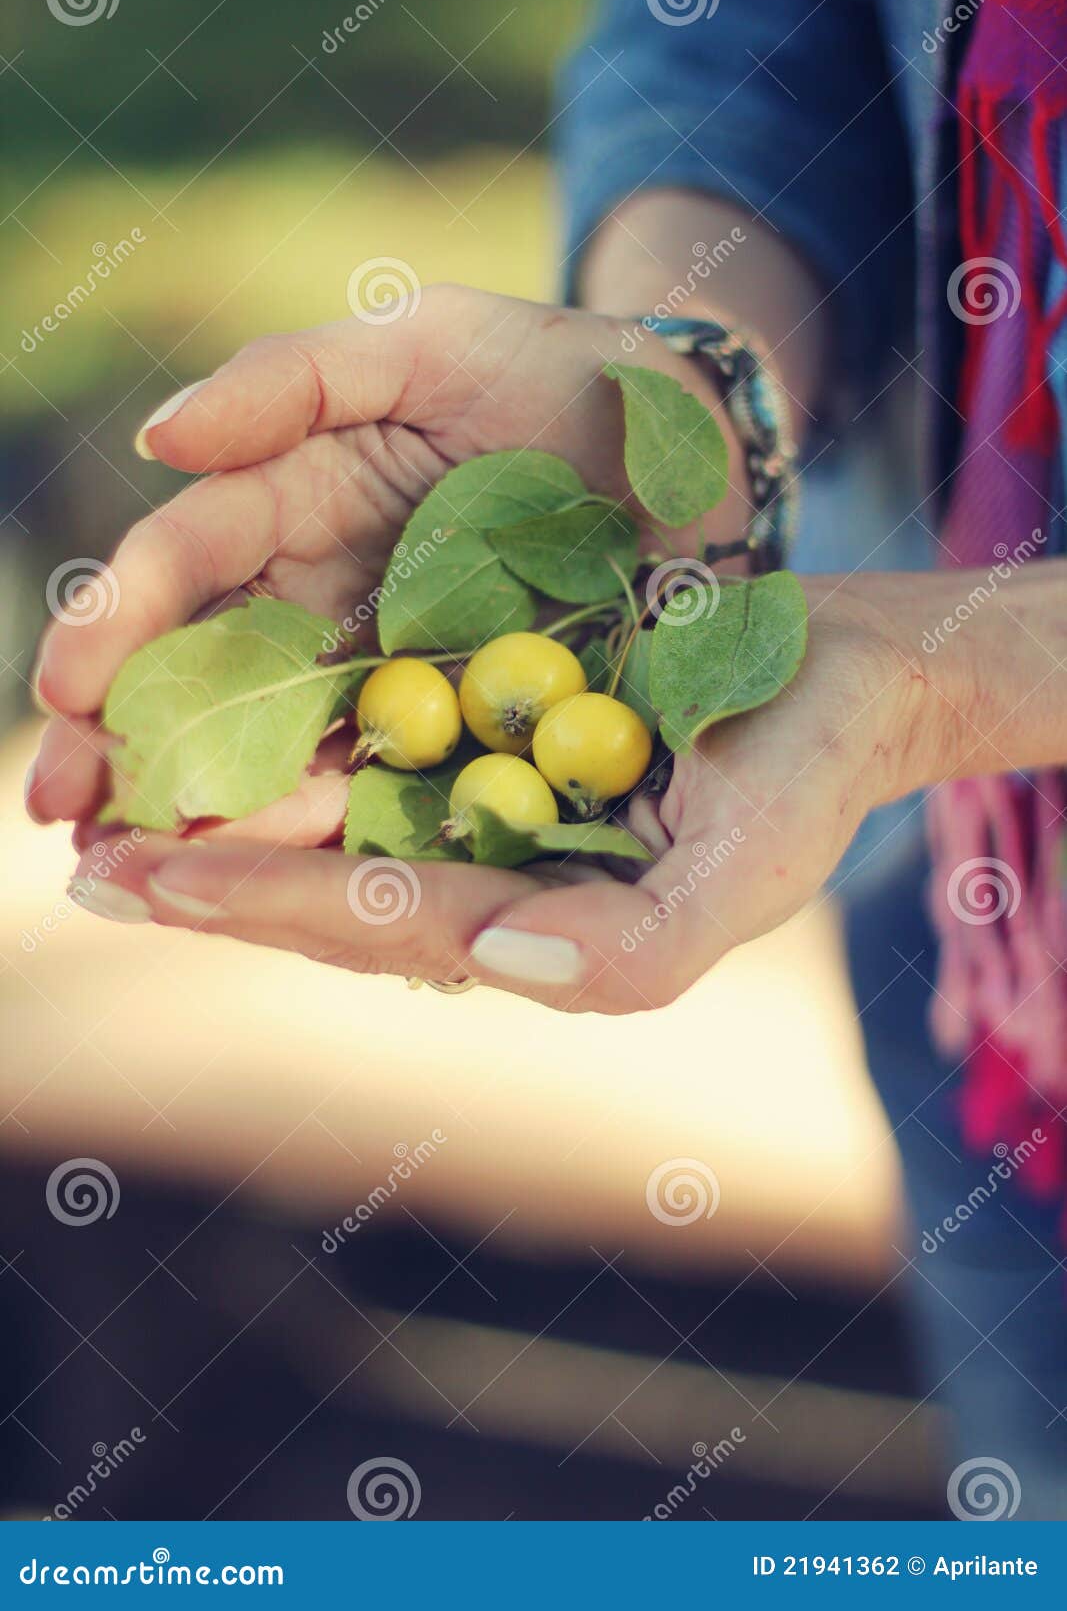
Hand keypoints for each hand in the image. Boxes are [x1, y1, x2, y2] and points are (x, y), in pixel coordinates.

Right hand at [26, 283, 747, 829]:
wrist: (697, 451)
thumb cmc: (560, 377)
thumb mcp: (431, 343)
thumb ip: (296, 378)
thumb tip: (159, 436)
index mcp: (293, 499)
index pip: (186, 560)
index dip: (121, 620)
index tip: (71, 685)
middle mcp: (318, 597)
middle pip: (202, 674)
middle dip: (127, 742)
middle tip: (64, 811)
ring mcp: (380, 673)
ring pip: (272, 748)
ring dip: (199, 810)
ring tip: (131, 872)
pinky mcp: (452, 734)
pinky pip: (375, 786)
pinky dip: (314, 832)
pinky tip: (264, 878)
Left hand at [69, 582, 917, 1012]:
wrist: (833, 677)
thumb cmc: (803, 774)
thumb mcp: (752, 866)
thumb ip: (642, 945)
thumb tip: (505, 961)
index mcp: (539, 928)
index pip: (391, 924)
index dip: (280, 904)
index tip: (167, 880)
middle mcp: (492, 883)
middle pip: (334, 896)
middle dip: (217, 886)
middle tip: (90, 870)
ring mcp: (483, 817)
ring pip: (335, 831)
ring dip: (229, 822)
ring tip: (111, 817)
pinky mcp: (482, 746)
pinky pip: (370, 753)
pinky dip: (290, 748)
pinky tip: (217, 724)